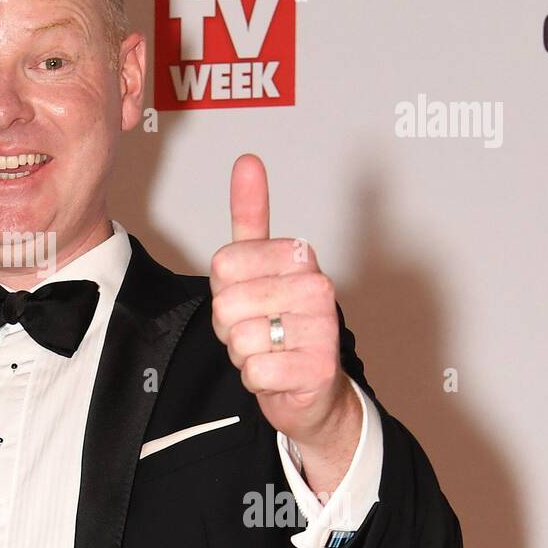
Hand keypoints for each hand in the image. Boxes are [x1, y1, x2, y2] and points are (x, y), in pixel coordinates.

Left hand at [210, 154, 350, 446]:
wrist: (312, 386)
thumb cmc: (281, 322)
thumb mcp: (260, 265)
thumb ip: (251, 215)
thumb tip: (247, 160)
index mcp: (299, 256)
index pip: (223, 265)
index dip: (224, 289)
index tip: (249, 296)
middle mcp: (318, 286)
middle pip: (227, 304)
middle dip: (230, 326)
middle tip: (259, 329)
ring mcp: (323, 327)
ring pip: (239, 338)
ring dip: (244, 353)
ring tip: (270, 350)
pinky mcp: (319, 368)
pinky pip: (255, 370)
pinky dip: (256, 378)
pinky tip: (278, 374)